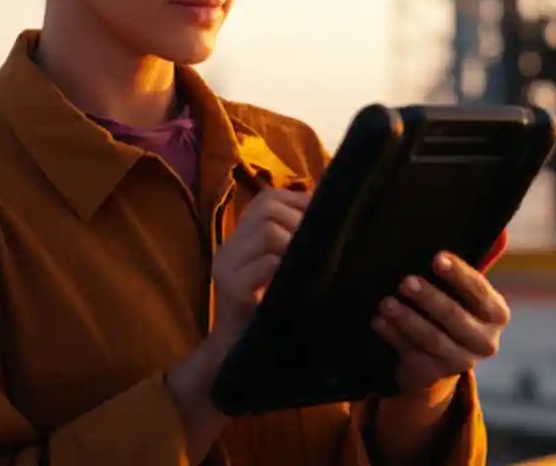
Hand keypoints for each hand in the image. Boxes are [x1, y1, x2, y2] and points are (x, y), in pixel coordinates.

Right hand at [208, 187, 309, 353]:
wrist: (235, 357)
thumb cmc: (265, 313)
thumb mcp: (276, 272)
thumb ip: (289, 244)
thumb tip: (327, 213)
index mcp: (238, 240)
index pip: (266, 199)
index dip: (298, 201)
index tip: (321, 218)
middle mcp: (229, 248)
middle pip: (268, 208)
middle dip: (300, 220)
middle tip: (319, 244)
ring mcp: (228, 267)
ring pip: (269, 231)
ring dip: (297, 242)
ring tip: (310, 261)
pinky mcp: (234, 290)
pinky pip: (268, 263)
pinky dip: (289, 267)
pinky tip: (300, 280)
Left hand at [371, 251, 510, 392]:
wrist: (439, 354)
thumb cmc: (453, 306)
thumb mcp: (463, 290)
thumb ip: (467, 268)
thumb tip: (496, 232)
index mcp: (497, 314)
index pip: (479, 290)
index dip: (458, 274)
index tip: (436, 258)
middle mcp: (485, 342)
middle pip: (455, 317)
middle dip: (428, 298)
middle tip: (405, 281)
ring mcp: (460, 361)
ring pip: (432, 339)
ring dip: (407, 319)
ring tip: (386, 302)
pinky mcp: (433, 374)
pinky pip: (411, 353)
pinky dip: (393, 336)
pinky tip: (379, 321)